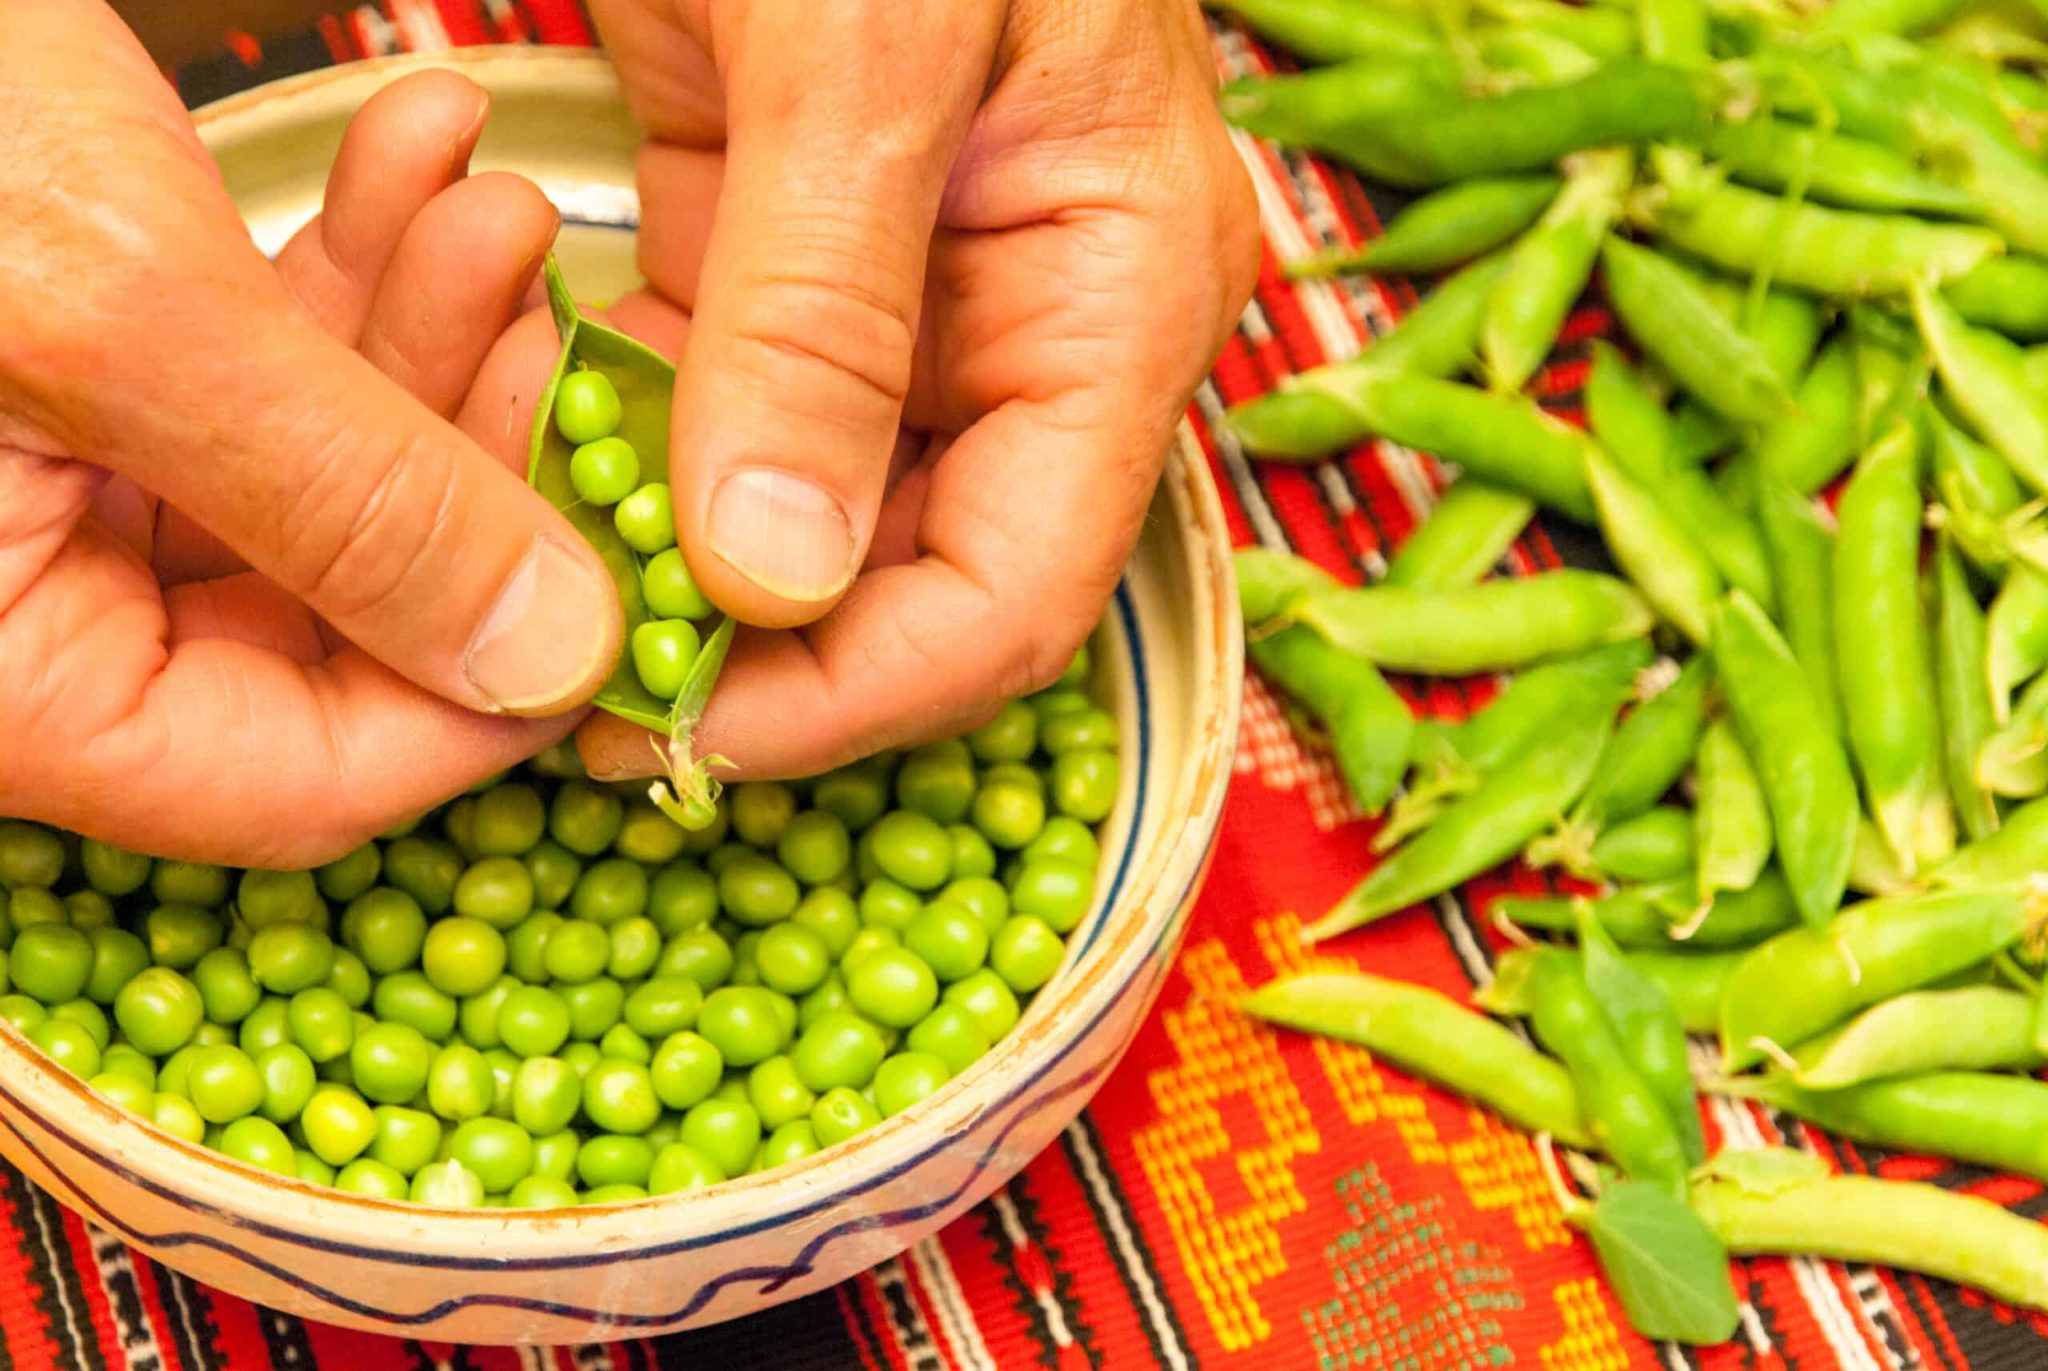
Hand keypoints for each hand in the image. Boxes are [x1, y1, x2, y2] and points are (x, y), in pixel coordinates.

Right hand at [0, 5, 619, 864]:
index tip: (618, 574)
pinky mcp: (88, 388)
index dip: (489, 693)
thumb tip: (553, 656)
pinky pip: (263, 377)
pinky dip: (353, 272)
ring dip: (432, 335)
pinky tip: (419, 159)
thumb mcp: (121, 316)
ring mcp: (59, 500)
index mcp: (9, 684)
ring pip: (328, 483)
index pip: (308, 778)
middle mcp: (32, 619)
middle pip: (348, 619)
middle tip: (548, 317)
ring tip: (495, 205)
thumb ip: (352, 506)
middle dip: (471, 457)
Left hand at [569, 0, 1258, 778]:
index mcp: (1118, 290)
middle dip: (764, 656)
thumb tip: (771, 574)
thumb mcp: (857, 51)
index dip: (859, 693)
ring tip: (545, 602)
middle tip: (589, 700)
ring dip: (683, 574)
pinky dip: (635, 463)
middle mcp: (1038, 323)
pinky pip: (725, 415)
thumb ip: (822, 315)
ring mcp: (918, 301)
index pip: (1022, 589)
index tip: (683, 727)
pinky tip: (543, 480)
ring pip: (814, 518)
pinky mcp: (795, 263)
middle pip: (922, 581)